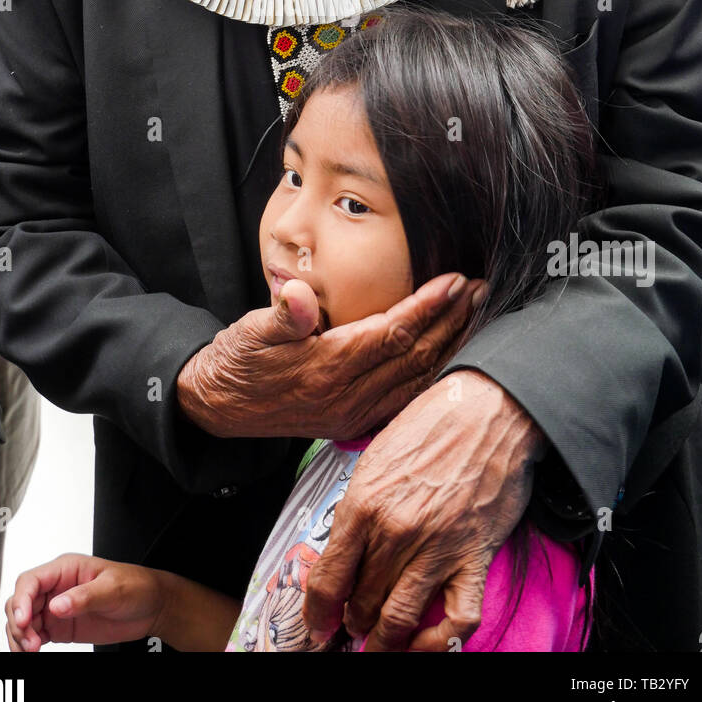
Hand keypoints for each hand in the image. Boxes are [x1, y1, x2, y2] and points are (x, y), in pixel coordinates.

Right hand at [5, 554, 165, 650]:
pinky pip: (35, 635)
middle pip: (21, 602)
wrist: (150, 606)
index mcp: (66, 569)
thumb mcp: (113, 589)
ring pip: (24, 621)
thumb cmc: (136, 586)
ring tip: (31, 651)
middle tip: (30, 643)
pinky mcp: (60, 627)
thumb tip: (57, 605)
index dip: (21, 600)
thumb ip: (84, 597)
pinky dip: (28, 645)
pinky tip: (31, 653)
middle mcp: (57, 587)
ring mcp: (57, 608)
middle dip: (18, 623)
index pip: (31, 581)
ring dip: (20, 637)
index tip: (23, 620)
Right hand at [177, 272, 483, 441]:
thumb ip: (282, 312)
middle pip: (414, 356)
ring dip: (450, 345)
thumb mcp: (251, 330)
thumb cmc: (239, 360)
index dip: (427, 307)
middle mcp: (346, 395)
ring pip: (417, 379)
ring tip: (476, 314)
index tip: (455, 281)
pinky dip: (433, 374)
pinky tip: (450, 355)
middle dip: (451, 321)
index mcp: (326, 368)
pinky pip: (406, 397)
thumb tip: (298, 294)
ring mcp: (353, 413)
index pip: (391, 334)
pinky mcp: (354, 420)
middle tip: (480, 290)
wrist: (220, 405)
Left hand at [303, 370, 546, 650]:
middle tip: (353, 627)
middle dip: (352, 624)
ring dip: (384, 642)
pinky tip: (426, 644)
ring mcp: (436, 548)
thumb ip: (357, 507)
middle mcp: (395, 532)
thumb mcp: (375, 458)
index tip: (318, 625)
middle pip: (361, 602)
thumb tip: (342, 551)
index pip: (327, 579)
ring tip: (379, 645)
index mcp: (362, 504)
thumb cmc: (429, 426)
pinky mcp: (474, 557)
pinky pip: (457, 620)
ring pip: (398, 619)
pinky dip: (440, 644)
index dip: (317, 613)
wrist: (488, 408)